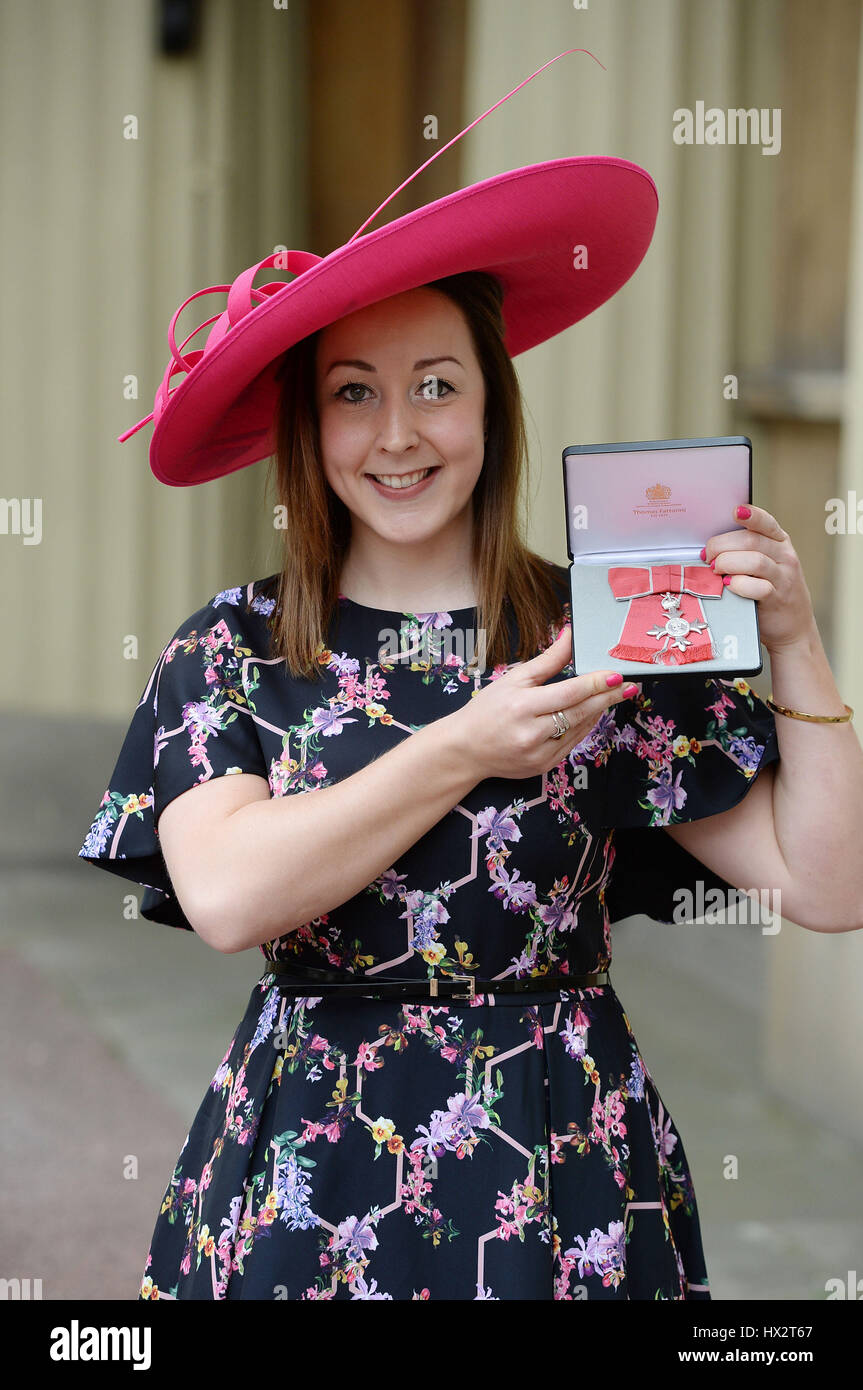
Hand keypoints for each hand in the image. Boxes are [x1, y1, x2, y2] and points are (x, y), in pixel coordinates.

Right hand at [449, 624, 638, 781]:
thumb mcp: (514, 679)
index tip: (617, 676)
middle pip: (580, 712)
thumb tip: (570, 634)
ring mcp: (539, 754)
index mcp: (522, 707)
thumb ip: (547, 660)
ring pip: (579, 729)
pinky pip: (572, 744)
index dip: (596, 684)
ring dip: (598, 711)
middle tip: (630, 686)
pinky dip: (584, 727)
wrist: (465, 749)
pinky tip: (591, 714)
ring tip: (613, 696)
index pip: (569, 693)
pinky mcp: (543, 766)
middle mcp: (531, 733)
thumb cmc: (487, 709)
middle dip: (608, 698)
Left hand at [703, 504, 816, 653]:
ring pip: (754, 561)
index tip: (735, 511)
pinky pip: (758, 587)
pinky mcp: (778, 598)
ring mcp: (783, 577)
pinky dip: (739, 585)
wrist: (793, 626)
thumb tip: (708, 546)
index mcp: (780, 541)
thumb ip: (744, 551)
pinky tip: (729, 586)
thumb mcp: (764, 564)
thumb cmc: (770, 590)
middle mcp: (785, 556)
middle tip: (707, 556)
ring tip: (716, 571)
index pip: (766, 522)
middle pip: (751, 541)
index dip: (751, 515)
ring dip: (727, 564)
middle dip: (722, 546)